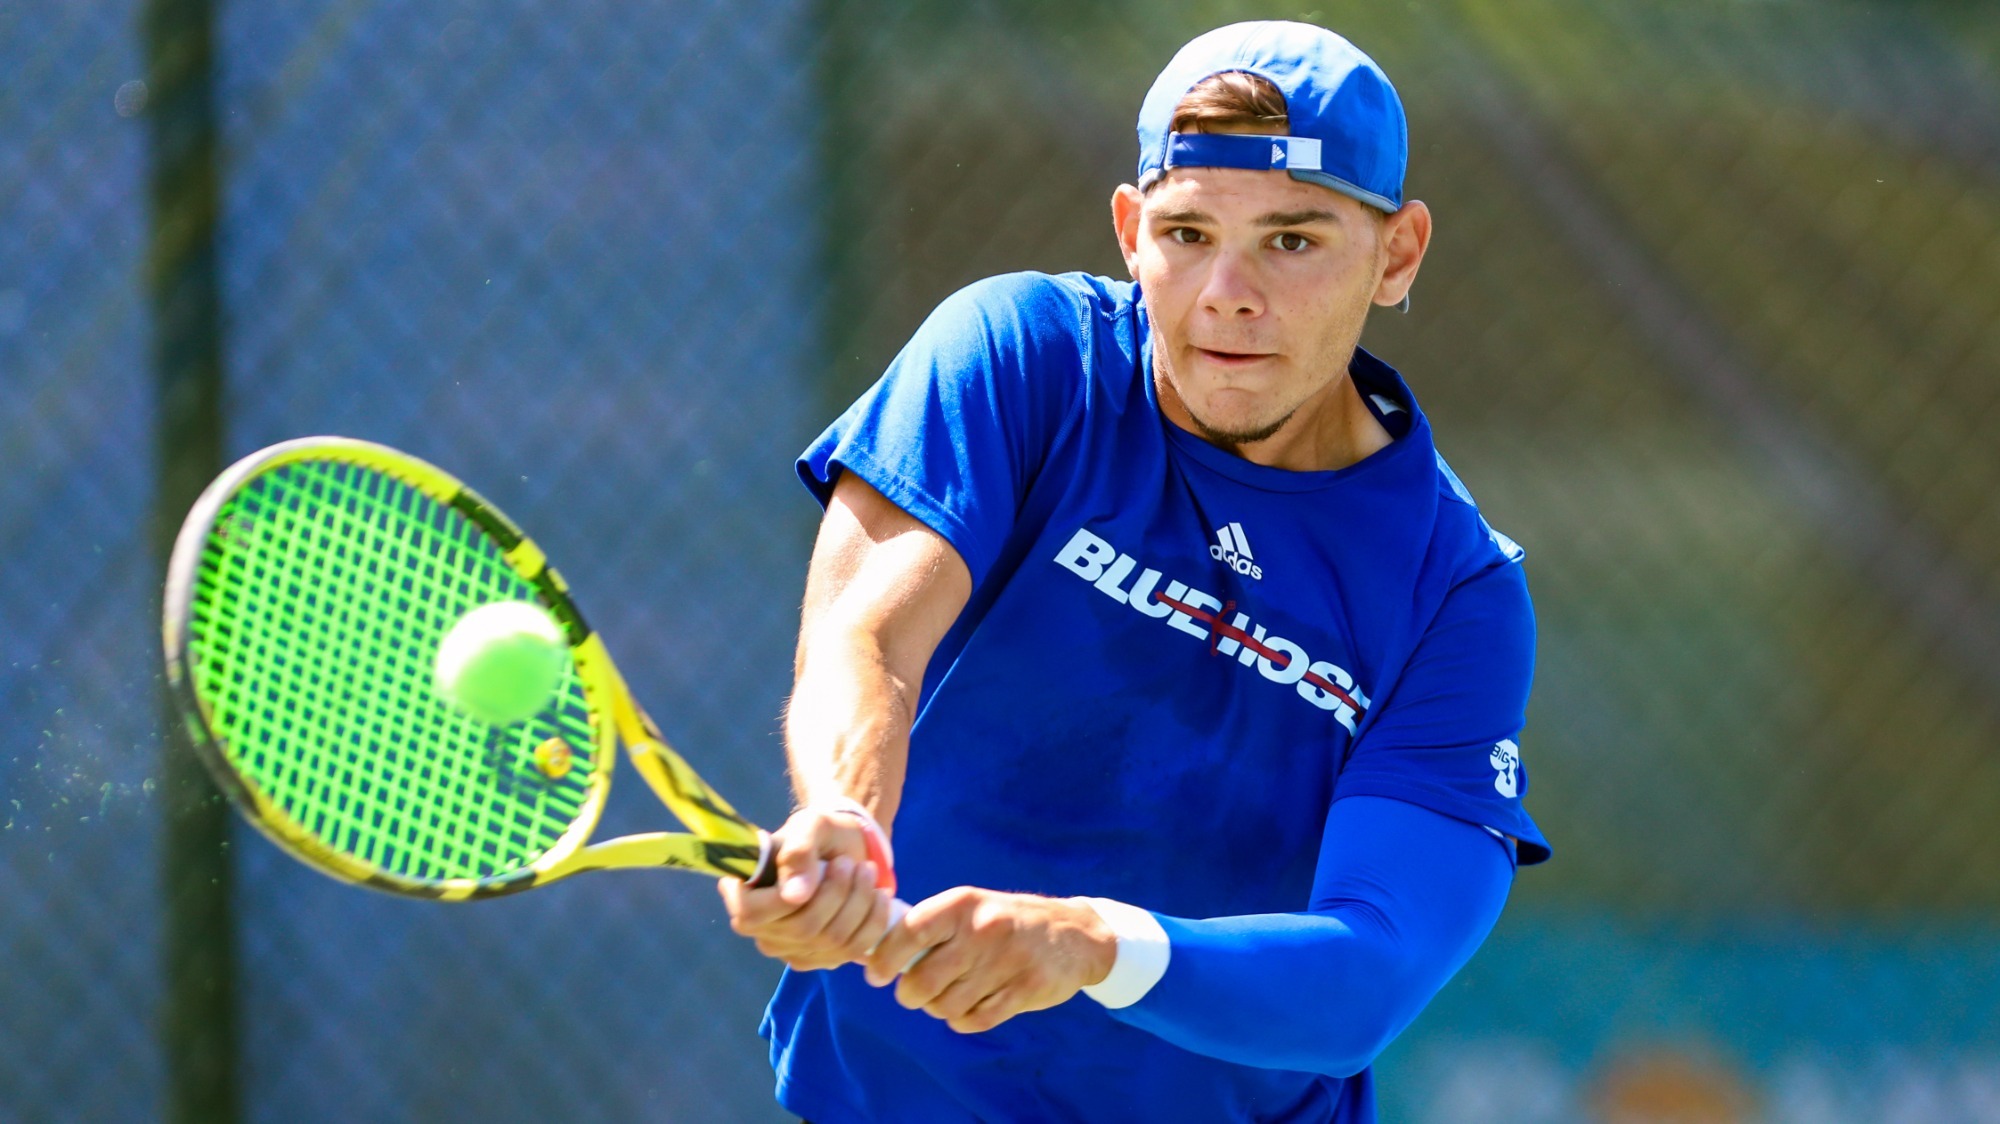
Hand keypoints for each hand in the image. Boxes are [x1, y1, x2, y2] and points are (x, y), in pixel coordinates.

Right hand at [717, 806, 894, 970]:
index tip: (822, 864)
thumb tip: (795, 896)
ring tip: (866, 871)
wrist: (845, 848)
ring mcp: (793, 952)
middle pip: (803, 928)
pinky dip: (873, 919)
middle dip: (837, 892)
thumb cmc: (819, 835)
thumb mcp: (810, 827)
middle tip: (850, 863)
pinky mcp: (824, 960)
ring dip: (859, 901)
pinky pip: (855, 949)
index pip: (752, 915)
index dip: (786, 898)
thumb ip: (799, 853)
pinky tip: (878, 896)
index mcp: (745, 898)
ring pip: (833, 939)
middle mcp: (763, 933)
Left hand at [862, 888, 1116, 1033]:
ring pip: (946, 1005)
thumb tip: (877, 954)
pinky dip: (963, 1020)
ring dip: (940, 1008)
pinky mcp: (1025, 989)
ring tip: (948, 997)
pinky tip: (969, 1008)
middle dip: (911, 994)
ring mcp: (1006, 960)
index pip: (909, 933)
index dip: (885, 958)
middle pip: (922, 981)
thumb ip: (931, 926)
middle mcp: (983, 929)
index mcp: (963, 904)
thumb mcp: (972, 906)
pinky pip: (975, 1020)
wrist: (1075, 933)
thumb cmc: (1007, 922)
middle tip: (914, 993)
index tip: (876, 975)